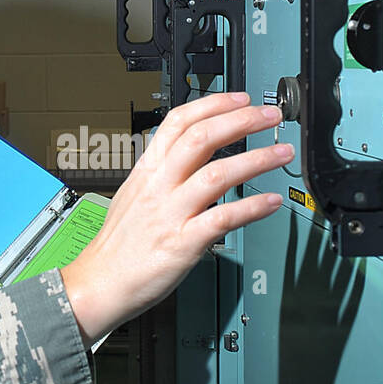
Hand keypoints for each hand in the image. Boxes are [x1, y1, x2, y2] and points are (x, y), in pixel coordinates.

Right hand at [60, 92, 292, 345]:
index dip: (213, 105)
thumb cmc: (118, 246)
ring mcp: (170, 214)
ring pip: (217, 175)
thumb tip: (189, 156)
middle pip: (201, 139)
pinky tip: (270, 201)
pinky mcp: (182, 243)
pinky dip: (251, 208)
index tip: (241, 99)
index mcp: (147, 171)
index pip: (179, 122)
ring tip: (281, 153)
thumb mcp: (133, 195)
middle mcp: (159, 187)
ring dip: (256, 160)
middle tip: (270, 117)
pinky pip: (223, 219)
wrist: (100, 283)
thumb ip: (161, 173)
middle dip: (241, 122)